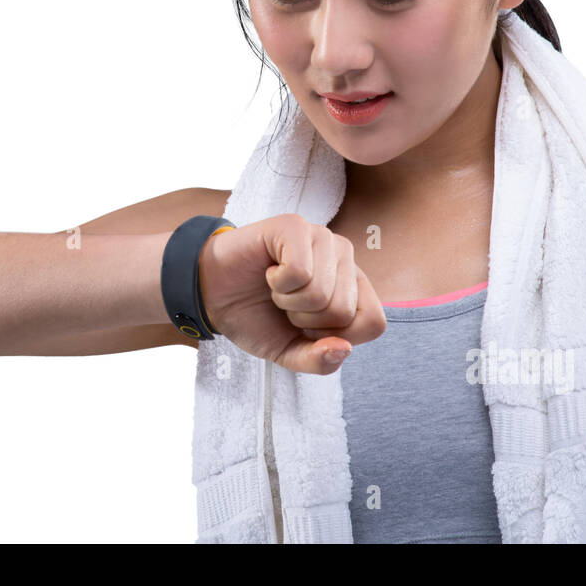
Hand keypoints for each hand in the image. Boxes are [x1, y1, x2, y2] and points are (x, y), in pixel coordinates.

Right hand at [197, 213, 385, 374]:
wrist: (210, 293)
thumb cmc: (254, 316)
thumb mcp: (289, 352)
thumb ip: (318, 360)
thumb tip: (343, 349)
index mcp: (353, 285)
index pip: (375, 323)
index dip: (336, 337)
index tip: (306, 328)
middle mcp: (345, 257)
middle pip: (345, 312)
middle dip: (306, 321)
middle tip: (285, 305)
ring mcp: (322, 237)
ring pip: (321, 293)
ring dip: (288, 301)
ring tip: (276, 288)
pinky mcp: (295, 225)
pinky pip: (300, 271)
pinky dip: (277, 283)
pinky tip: (269, 272)